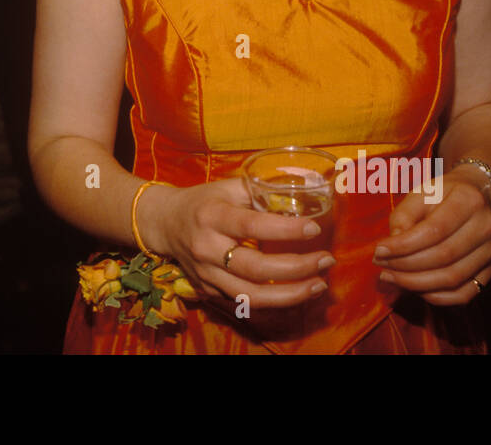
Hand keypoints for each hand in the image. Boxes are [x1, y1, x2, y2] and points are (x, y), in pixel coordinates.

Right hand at [142, 179, 332, 309]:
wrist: (165, 223)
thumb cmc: (203, 201)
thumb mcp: (228, 187)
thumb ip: (260, 192)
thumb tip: (302, 196)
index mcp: (212, 216)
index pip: (252, 226)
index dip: (285, 229)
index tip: (314, 228)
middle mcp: (207, 249)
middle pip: (255, 269)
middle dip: (296, 268)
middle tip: (326, 261)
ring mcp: (206, 275)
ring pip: (251, 296)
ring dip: (291, 295)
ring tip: (319, 285)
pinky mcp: (208, 292)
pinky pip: (245, 304)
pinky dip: (274, 302)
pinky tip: (297, 293)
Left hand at [373, 164, 490, 304]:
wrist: (476, 194)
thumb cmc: (442, 194)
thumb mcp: (419, 193)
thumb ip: (402, 217)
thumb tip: (390, 249)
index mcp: (469, 200)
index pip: (434, 230)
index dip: (404, 245)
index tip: (379, 251)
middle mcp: (487, 226)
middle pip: (443, 256)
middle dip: (406, 267)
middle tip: (381, 268)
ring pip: (453, 278)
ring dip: (416, 284)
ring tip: (392, 278)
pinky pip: (464, 294)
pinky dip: (436, 297)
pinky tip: (415, 289)